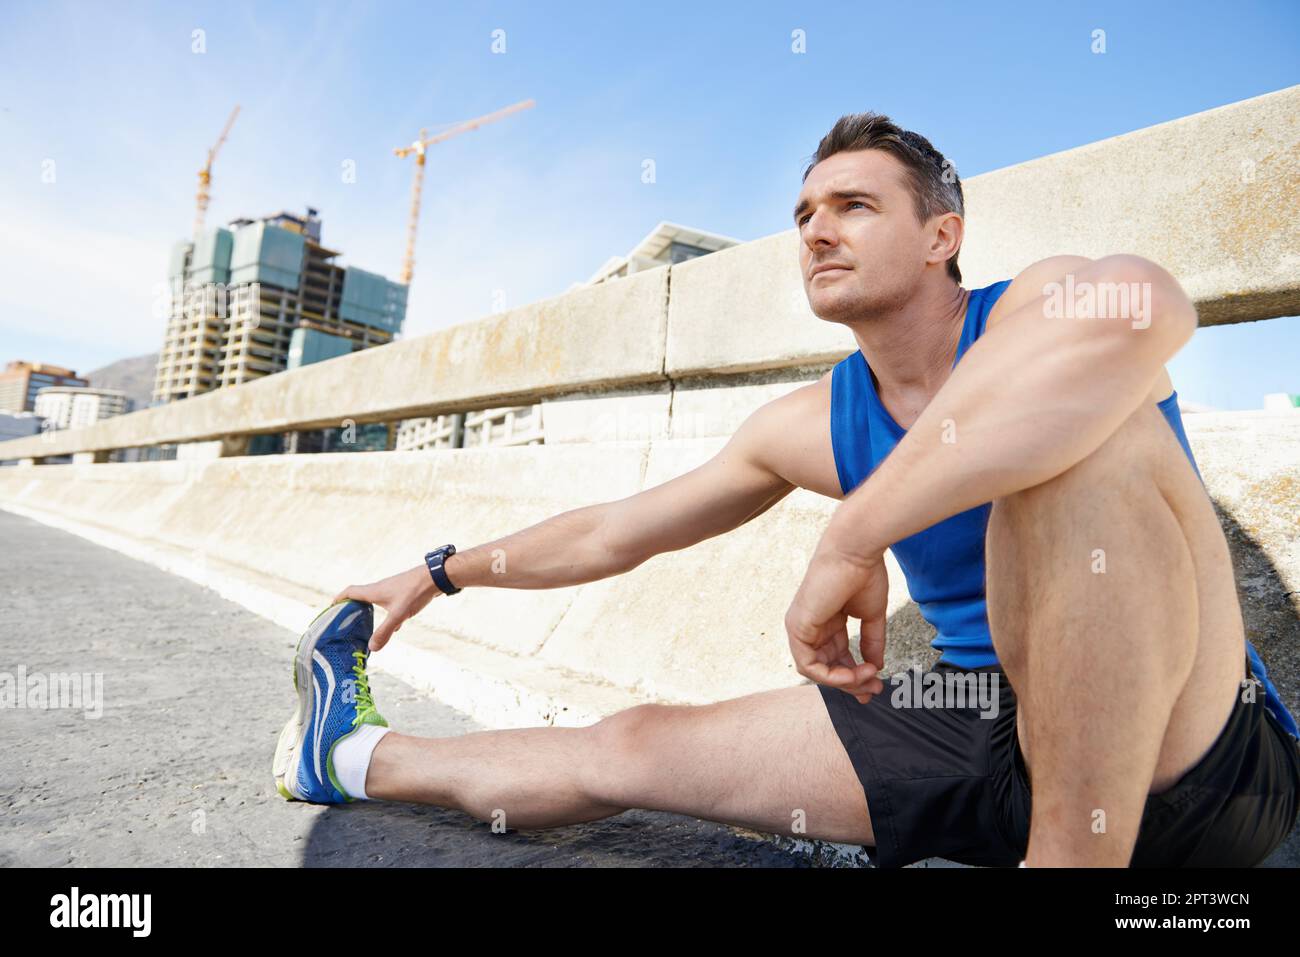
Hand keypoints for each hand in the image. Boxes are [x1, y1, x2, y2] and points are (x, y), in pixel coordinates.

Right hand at [332, 564, 441, 651]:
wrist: (436, 577)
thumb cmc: (415, 592)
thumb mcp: (398, 615)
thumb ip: (385, 631)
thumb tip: (371, 648)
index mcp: (374, 591)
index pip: (349, 592)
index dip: (338, 599)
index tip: (330, 609)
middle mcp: (380, 589)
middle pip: (360, 596)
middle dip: (351, 607)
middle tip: (344, 621)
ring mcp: (392, 590)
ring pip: (375, 601)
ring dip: (368, 611)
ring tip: (365, 625)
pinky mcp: (403, 593)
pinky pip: (389, 605)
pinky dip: (387, 615)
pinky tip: (394, 627)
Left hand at [784, 542, 888, 703]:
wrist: (856, 551)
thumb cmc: (863, 574)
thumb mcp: (870, 616)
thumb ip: (871, 642)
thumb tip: (876, 666)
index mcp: (825, 622)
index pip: (834, 658)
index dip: (854, 676)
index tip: (875, 684)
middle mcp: (809, 627)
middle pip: (826, 667)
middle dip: (852, 683)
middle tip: (874, 689)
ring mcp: (801, 627)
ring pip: (816, 671)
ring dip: (844, 681)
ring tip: (868, 677)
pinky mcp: (798, 627)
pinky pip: (809, 665)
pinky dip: (831, 676)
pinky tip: (853, 675)